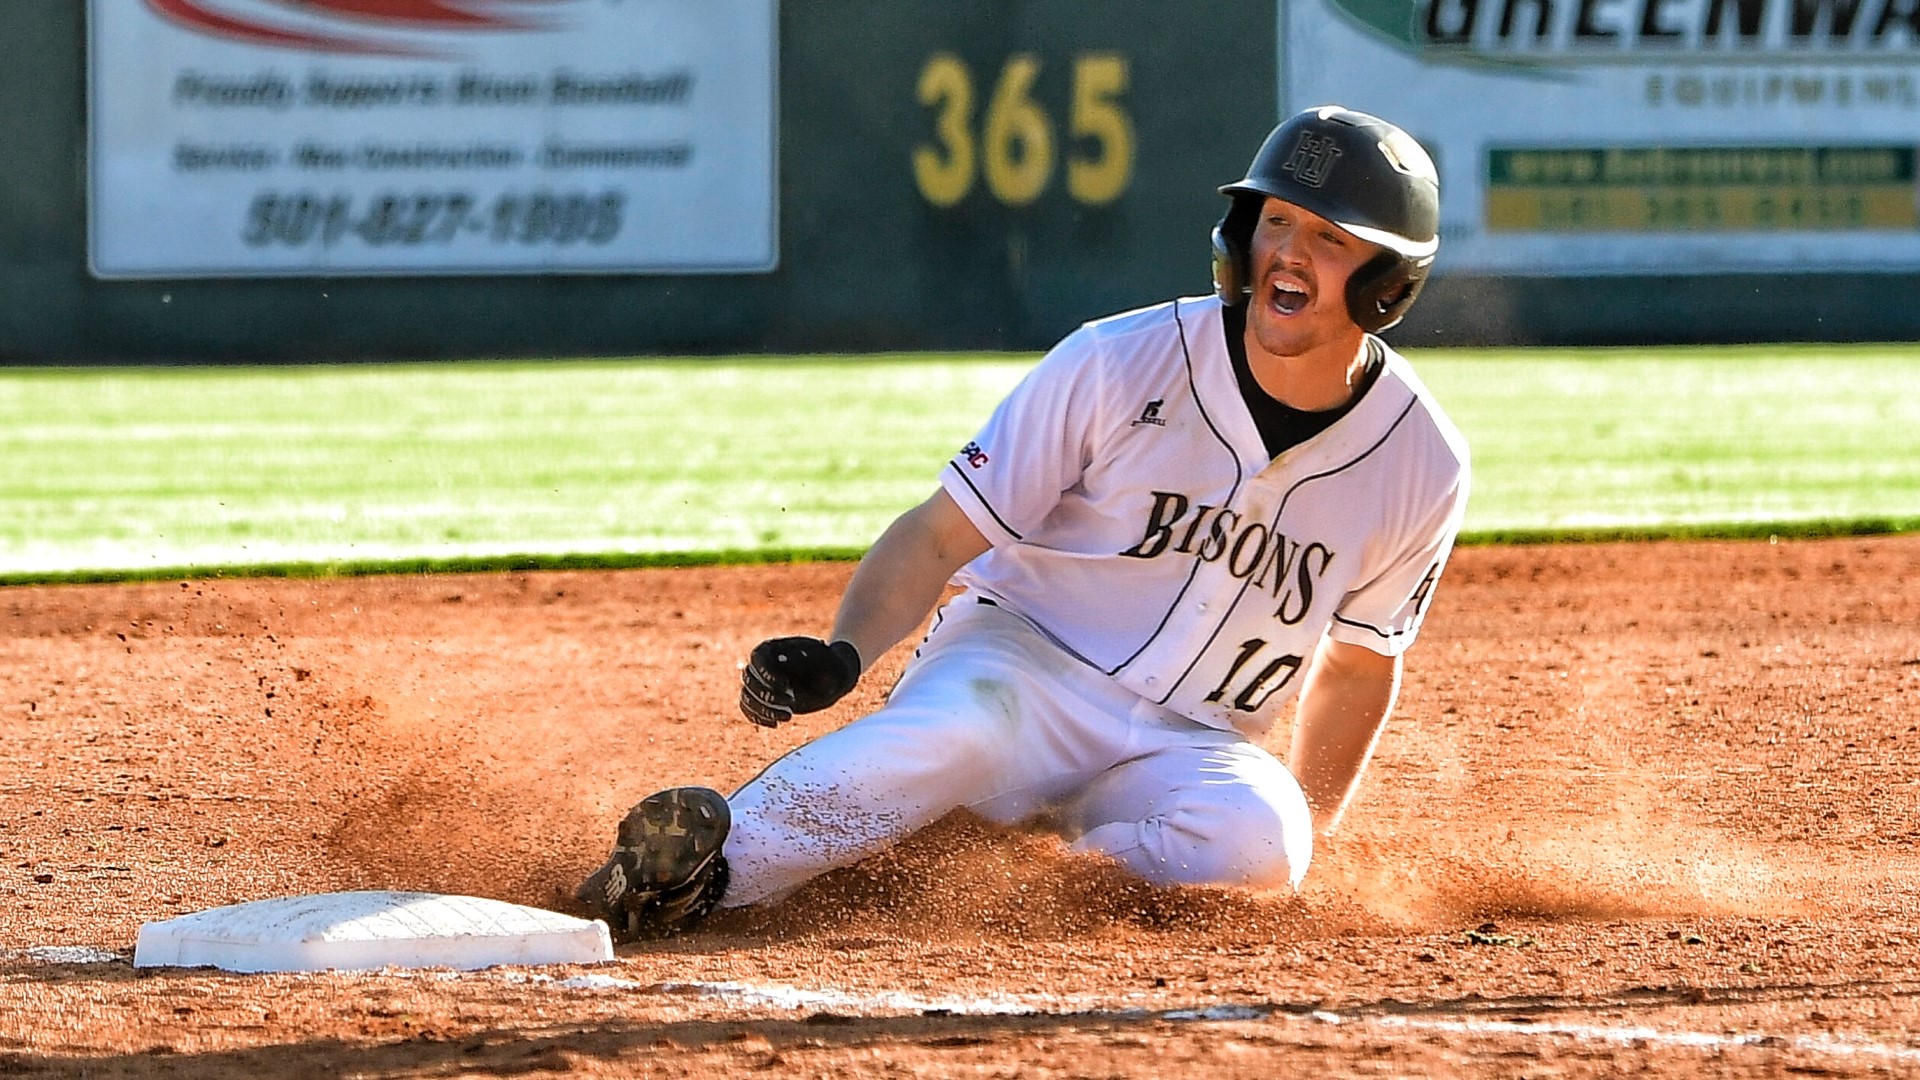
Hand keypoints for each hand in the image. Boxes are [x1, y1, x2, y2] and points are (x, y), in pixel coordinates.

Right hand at [739, 636, 861, 726]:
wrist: (832, 677)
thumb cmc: (829, 665)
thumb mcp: (822, 661)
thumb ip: (804, 660)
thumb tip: (784, 660)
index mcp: (774, 648)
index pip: (758, 657)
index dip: (766, 672)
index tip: (786, 685)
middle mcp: (763, 664)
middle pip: (749, 678)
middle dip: (767, 694)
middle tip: (791, 702)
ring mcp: (760, 682)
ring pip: (746, 696)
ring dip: (762, 709)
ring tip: (787, 716)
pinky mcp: (762, 699)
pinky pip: (748, 708)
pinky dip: (757, 717)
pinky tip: (776, 723)